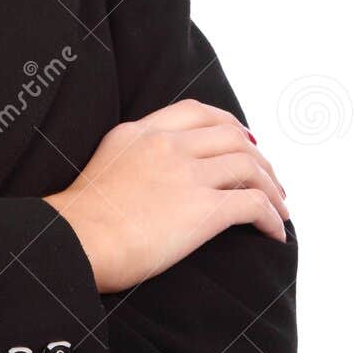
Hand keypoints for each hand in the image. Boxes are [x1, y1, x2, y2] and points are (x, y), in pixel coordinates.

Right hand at [43, 100, 290, 293]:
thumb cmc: (78, 219)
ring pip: (249, 167)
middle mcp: (167, 145)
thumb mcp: (104, 166)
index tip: (244, 140)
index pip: (197, 112)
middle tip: (269, 180)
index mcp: (140, 132)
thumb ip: (132, 158)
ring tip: (279, 207)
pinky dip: (271, 217)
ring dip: (271, 187)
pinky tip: (274, 232)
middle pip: (232, 136)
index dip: (229, 124)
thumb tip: (151, 178)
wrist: (74, 241)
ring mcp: (186, 175)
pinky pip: (253, 204)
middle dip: (259, 157)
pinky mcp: (202, 209)